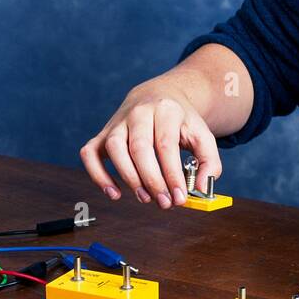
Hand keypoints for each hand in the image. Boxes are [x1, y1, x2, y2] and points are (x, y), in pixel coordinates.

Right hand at [79, 77, 221, 209]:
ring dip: (128, 178)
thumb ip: (209, 162)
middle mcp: (138, 113)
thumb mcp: (202, 135)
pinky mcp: (102, 133)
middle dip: (152, 180)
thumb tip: (200, 188)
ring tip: (145, 198)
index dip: (171, 174)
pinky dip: (97, 175)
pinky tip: (114, 193)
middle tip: (164, 203)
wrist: (159, 96)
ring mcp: (117, 122)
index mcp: (166, 110)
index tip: (179, 197)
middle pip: (139, 148)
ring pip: (114, 148)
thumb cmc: (181, 121)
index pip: (166, 145)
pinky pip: (90, 153)